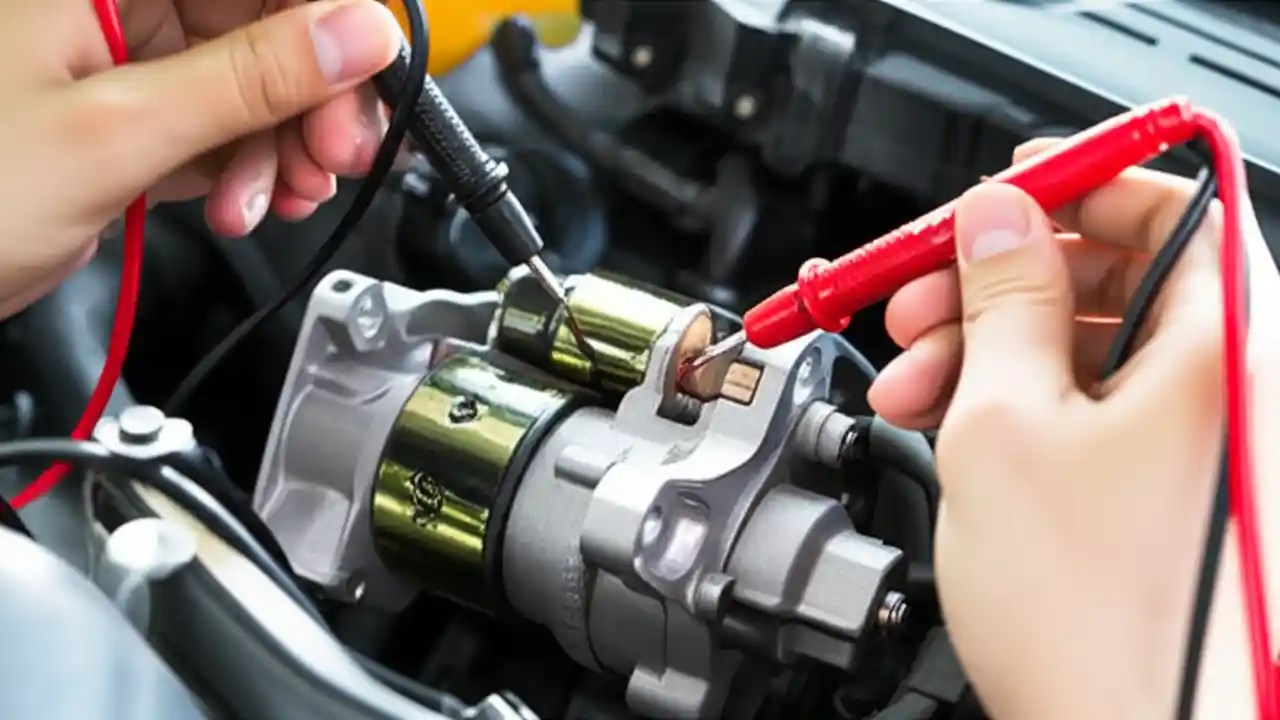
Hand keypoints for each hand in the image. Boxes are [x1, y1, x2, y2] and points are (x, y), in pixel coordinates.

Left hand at [0, 0, 401, 317]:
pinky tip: (244, 205)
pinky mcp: (131, 120)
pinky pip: (221, 127)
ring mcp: (124, 62)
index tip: (374, 70)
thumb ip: (248, 80)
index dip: (329, 14)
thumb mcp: (119, 133)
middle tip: (335, 153)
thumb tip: (358, 34)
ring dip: (282, 146)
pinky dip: (247, 170)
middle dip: (313, 96)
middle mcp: (116, 2)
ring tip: (276, 199)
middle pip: (265, 24)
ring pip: (252, 82)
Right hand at [869, 141, 1279, 717]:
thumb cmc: (1095, 615)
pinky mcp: (1172, 484)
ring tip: (914, 385)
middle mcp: (1242, 382)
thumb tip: (996, 215)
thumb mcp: (1006, 424)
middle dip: (1001, 279)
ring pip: (1095, 343)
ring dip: (991, 347)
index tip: (995, 197)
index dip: (1073, 187)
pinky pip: (1099, 406)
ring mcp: (1211, 439)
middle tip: (921, 302)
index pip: (1171, 203)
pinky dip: (1022, 402)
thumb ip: (1002, 297)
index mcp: (1232, 345)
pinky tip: (951, 424)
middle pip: (1121, 273)